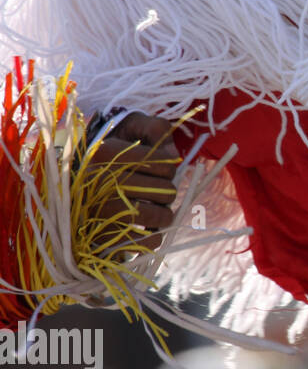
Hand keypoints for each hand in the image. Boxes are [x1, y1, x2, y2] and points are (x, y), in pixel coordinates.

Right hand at [84, 112, 180, 250]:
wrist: (75, 178)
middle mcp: (100, 181)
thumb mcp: (131, 127)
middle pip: (165, 191)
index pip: (164, 164)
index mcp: (106, 152)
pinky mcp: (99, 234)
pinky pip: (143, 241)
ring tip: (155, 209)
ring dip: (164, 214)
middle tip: (155, 190)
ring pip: (157, 215)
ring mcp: (98, 209)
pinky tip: (149, 229)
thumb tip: (172, 153)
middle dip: (167, 190)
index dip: (169, 167)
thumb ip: (157, 129)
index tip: (158, 168)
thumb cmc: (113, 149)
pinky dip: (153, 237)